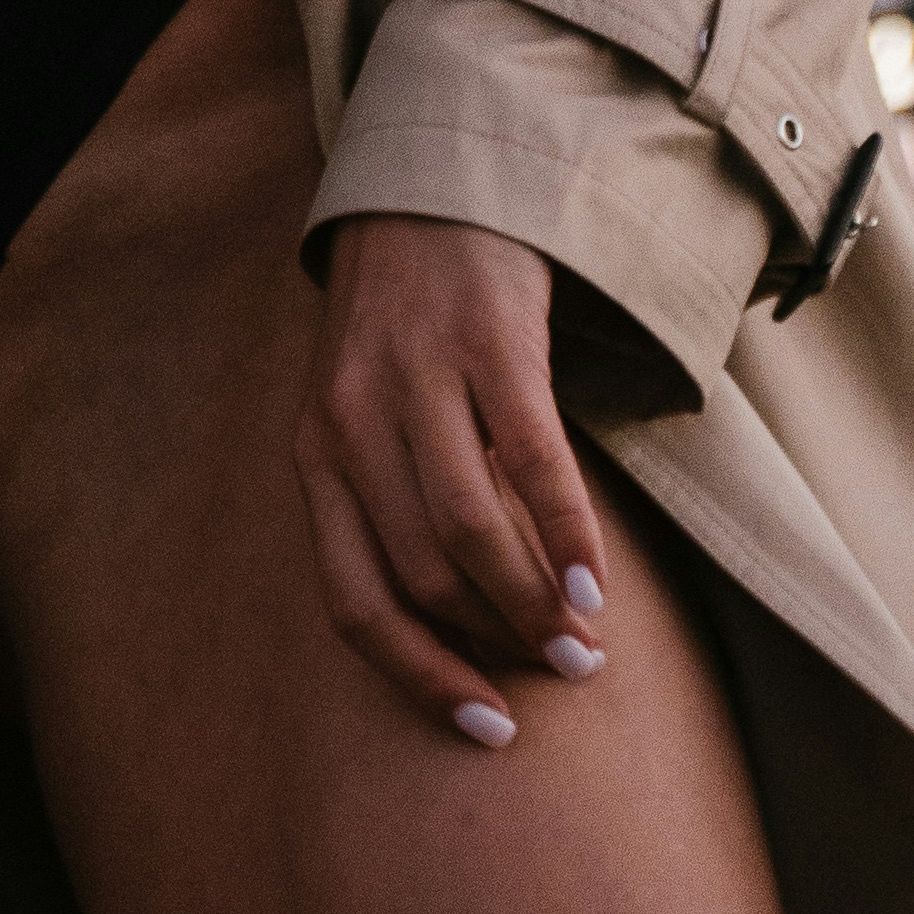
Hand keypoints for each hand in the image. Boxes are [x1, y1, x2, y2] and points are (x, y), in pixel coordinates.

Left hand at [296, 216, 610, 747]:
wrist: (429, 185)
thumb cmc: (401, 322)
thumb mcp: (362, 412)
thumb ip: (385, 502)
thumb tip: (457, 629)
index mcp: (316, 455)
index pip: (356, 603)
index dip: (422, 678)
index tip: (489, 728)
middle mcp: (354, 422)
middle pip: (425, 576)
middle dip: (498, 645)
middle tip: (563, 674)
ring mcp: (419, 377)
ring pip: (474, 532)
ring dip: (536, 605)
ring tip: (586, 641)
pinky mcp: (488, 338)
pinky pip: (534, 460)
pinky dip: (568, 534)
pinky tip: (598, 579)